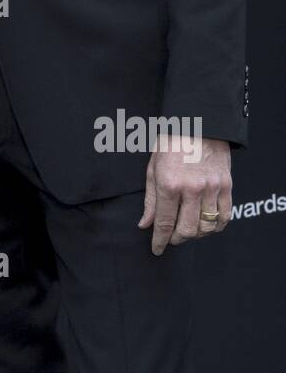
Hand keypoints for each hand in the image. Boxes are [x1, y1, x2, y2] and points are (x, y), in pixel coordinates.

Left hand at [139, 134, 231, 254]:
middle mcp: (192, 189)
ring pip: (206, 227)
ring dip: (196, 235)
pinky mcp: (226, 185)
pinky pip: (225, 216)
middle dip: (177, 239)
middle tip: (172, 238)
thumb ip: (151, 199)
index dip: (160, 240)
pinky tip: (206, 226)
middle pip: (187, 230)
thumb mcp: (153, 168)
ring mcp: (212, 188)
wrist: (198, 123)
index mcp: (169, 184)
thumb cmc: (171, 143)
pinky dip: (216, 227)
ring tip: (188, 231)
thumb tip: (145, 224)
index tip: (157, 249)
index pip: (164, 223)